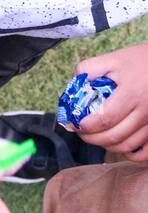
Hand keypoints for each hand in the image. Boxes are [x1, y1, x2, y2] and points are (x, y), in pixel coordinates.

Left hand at [71, 43, 147, 159]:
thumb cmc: (143, 60)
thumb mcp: (115, 58)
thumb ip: (90, 68)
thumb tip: (72, 83)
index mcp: (132, 94)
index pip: (104, 119)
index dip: (85, 126)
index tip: (75, 124)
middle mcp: (146, 111)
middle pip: (113, 136)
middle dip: (91, 138)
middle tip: (81, 132)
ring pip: (127, 146)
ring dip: (106, 146)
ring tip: (96, 136)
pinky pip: (145, 152)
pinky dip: (130, 154)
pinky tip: (119, 145)